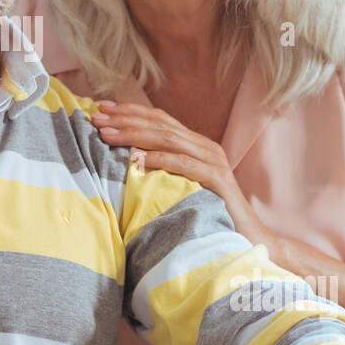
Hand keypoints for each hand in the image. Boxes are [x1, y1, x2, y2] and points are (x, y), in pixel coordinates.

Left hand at [90, 100, 275, 248]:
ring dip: (134, 135)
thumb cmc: (208, 213)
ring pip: (169, 139)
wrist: (247, 237)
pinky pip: (184, 164)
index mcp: (196, 144)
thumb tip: (125, 159)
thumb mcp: (180, 185)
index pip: (159, 119)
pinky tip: (137, 159)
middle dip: (125, 119)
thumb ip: (162, 168)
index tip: (100, 108)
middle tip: (96, 118)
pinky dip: (159, 159)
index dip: (129, 111)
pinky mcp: (218, 180)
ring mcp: (214, 161)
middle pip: (160, 125)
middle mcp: (205, 147)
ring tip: (108, 135)